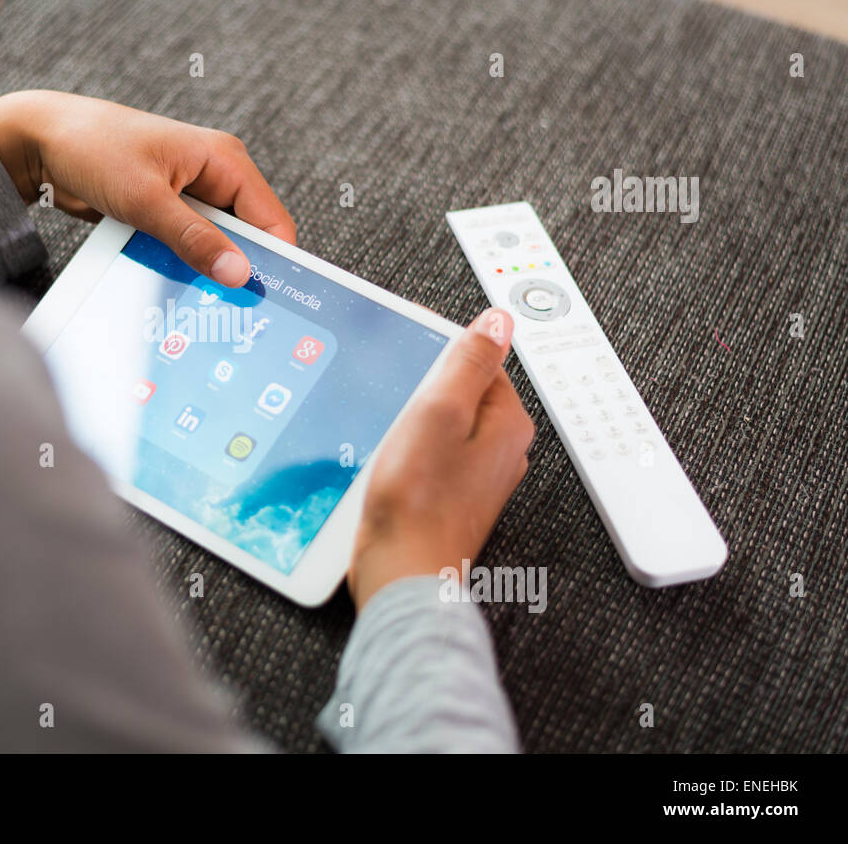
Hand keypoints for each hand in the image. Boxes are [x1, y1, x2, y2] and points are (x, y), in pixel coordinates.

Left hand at [0, 90, 295, 285]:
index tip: (263, 301)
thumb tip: (237, 273)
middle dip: (236, 270)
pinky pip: (187, 245)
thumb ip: (193, 238)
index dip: (273, 262)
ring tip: (194, 300)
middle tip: (225, 311)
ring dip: (203, 269)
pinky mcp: (167, 209)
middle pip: (246, 237)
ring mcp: (190, 194)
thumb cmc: (91, 148)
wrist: (39, 140)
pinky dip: (180, 264)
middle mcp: (214, 175)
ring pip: (215, 245)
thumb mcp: (145, 199)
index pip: (272, 221)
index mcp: (224, 160)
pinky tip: (169, 283)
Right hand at [348, 308, 535, 610]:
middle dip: (422, 386)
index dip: (437, 346)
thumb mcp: (440, 411)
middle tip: (391, 394)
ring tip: (386, 427)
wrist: (401, 572)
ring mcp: (475, 476)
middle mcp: (500, 449)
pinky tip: (384, 456)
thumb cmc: (418, 502)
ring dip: (410, 418)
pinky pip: (428, 453)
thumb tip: (498, 320)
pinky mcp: (447, 496)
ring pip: (441, 423)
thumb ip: (469, 360)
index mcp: (507, 423)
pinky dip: (405, 447)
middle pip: (459, 391)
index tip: (404, 347)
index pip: (480, 358)